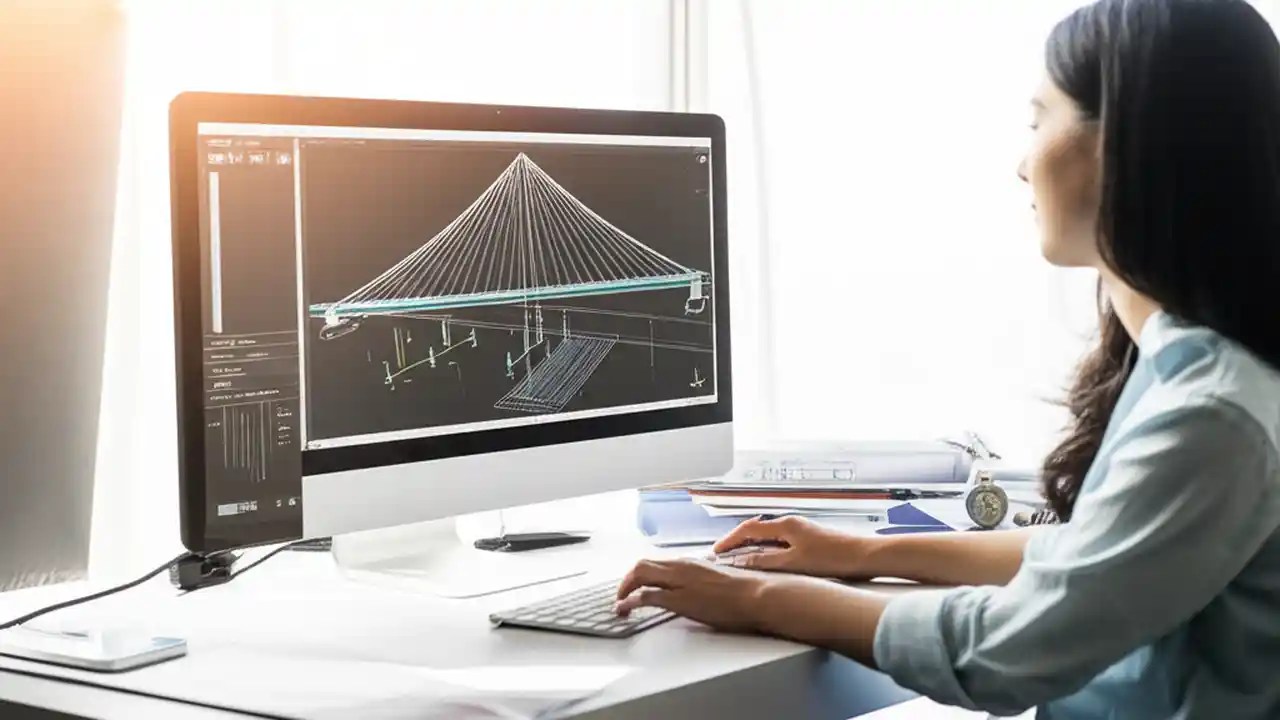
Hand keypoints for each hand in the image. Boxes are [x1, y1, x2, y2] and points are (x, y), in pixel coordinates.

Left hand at [613, 558, 775, 632]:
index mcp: (690, 562)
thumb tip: (695, 588)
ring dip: (624, 589)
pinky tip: (624, 609)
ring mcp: (678, 582)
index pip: (657, 563)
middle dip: (628, 579)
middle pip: (642, 565)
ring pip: (639, 575)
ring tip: (619, 603)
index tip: (636, 584)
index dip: (642, 574)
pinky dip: (629, 602)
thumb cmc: (745, 590)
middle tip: (622, 594)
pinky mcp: (679, 599)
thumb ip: (701, 580)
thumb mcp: (718, 578)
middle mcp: (681, 567)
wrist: (756, 595)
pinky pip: (645, 597)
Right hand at [712, 515, 873, 578]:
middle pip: (757, 529)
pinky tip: (768, 562)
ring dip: (753, 547)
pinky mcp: (810, 540)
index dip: (729, 541)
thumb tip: (742, 562)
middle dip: (738, 542)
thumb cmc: (833, 558)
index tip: (716, 552)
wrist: (865, 556)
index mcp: (785, 525)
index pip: (748, 529)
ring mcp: (801, 531)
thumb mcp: (793, 563)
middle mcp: (791, 523)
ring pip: (769, 536)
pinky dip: (767, 550)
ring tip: (741, 561)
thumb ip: (765, 562)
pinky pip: (780, 542)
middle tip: (724, 556)